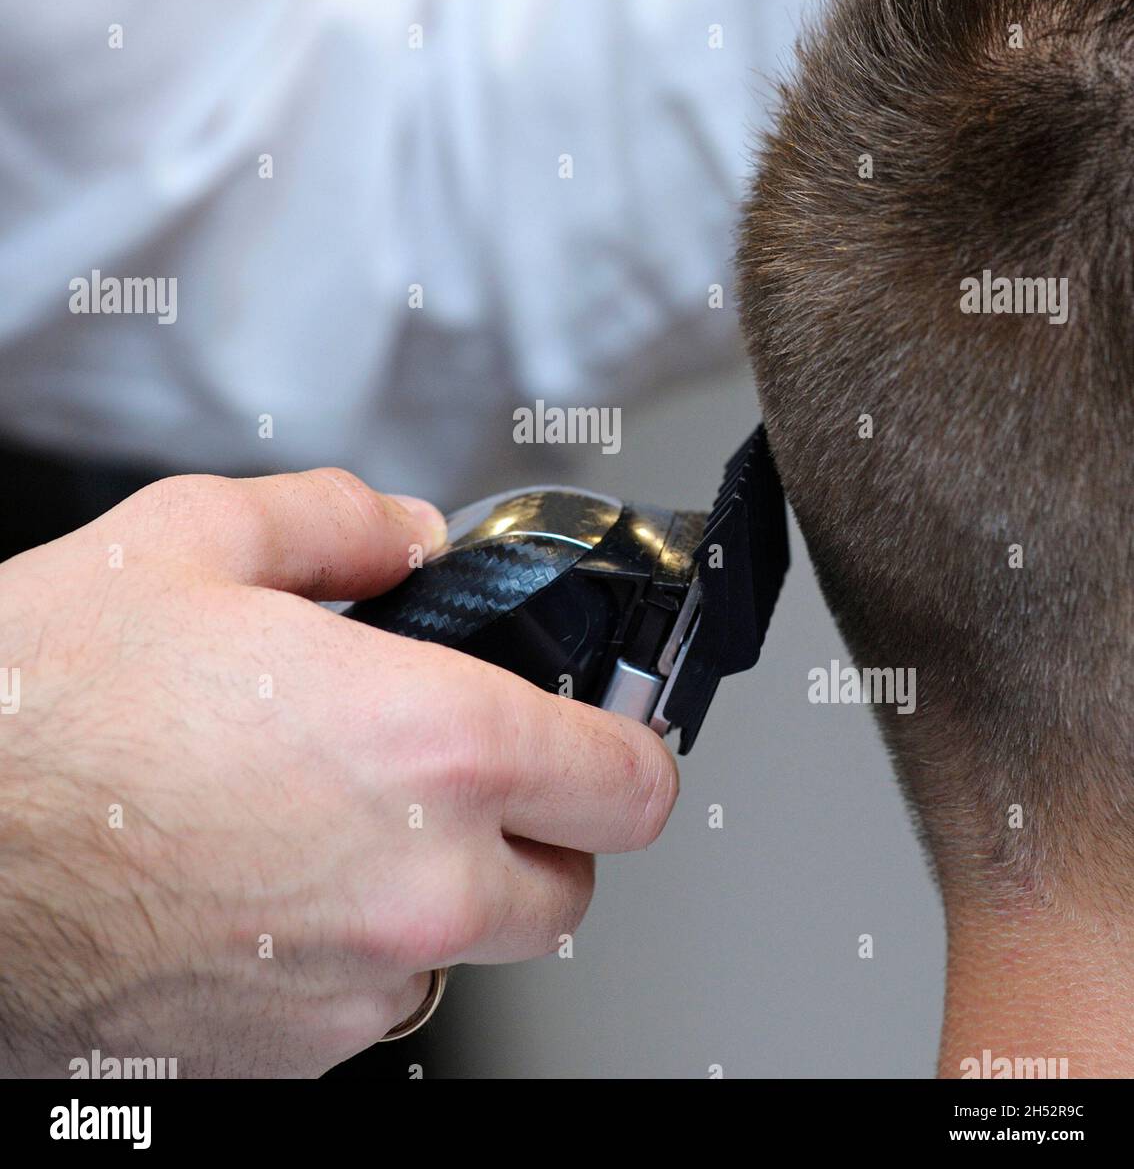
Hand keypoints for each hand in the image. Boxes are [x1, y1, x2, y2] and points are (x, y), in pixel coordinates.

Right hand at [0, 470, 677, 1076]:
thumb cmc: (35, 712)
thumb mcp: (188, 541)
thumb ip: (336, 522)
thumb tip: (406, 538)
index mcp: (427, 744)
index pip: (630, 782)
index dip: (628, 750)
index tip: (606, 737)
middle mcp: (414, 885)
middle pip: (570, 886)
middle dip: (536, 829)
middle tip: (457, 773)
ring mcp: (349, 990)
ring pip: (467, 953)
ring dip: (435, 893)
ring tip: (327, 822)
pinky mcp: (280, 1062)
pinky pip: (366, 1006)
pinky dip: (346, 953)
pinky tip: (260, 885)